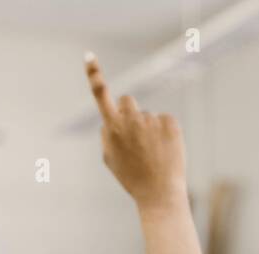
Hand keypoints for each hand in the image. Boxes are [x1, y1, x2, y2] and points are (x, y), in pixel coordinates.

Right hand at [86, 54, 186, 212]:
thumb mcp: (111, 160)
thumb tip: (108, 122)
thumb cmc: (132, 178)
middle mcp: (130, 120)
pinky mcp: (170, 122)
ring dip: (148, 128)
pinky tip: (165, 151)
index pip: (100, 95)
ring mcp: (151, 120)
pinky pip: (165, 120)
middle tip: (136, 135)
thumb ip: (107, 136)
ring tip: (152, 153)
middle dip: (130, 112)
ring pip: (147, 115)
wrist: (159, 194)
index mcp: (111, 128)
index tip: (88, 56)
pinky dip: (165, 133)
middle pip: (127, 100)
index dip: (94, 74)